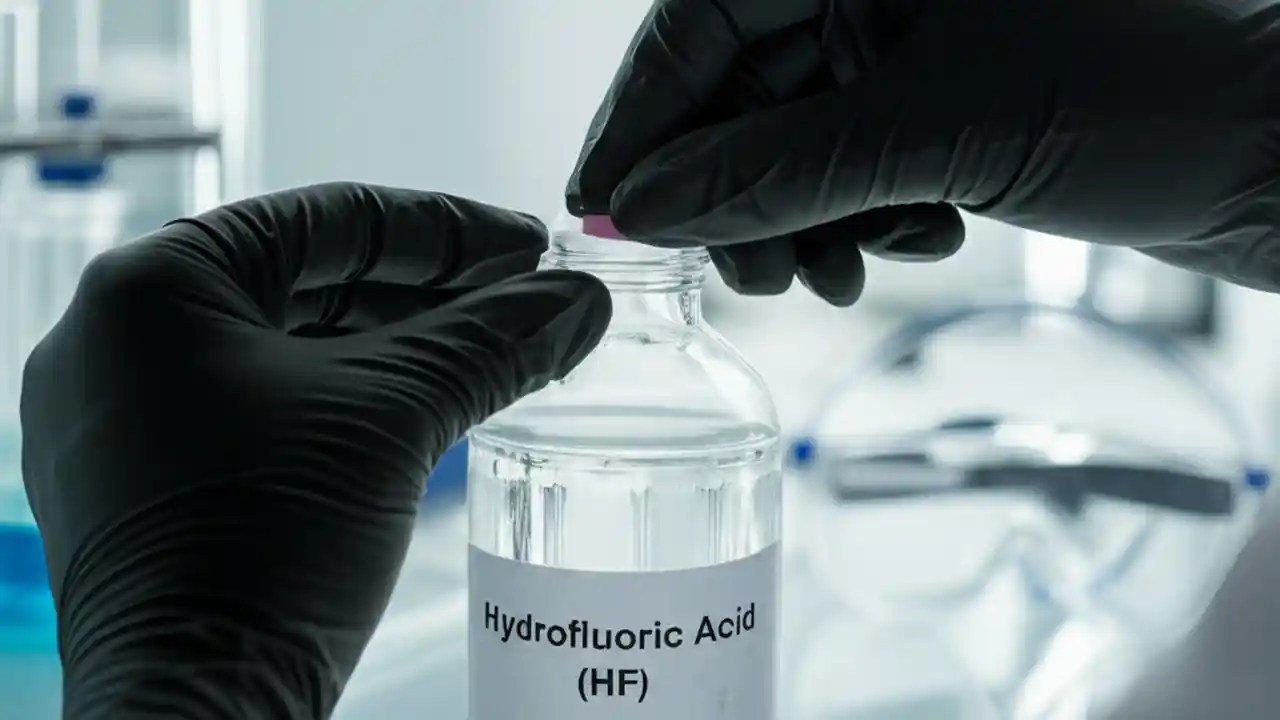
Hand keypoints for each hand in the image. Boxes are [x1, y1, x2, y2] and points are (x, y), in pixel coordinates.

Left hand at [20, 184, 610, 717]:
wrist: (199, 705)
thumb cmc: (267, 546)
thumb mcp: (396, 416)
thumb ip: (493, 342)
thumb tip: (580, 304)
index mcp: (154, 286)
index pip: (328, 220)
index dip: (446, 229)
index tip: (528, 248)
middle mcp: (120, 337)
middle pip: (309, 280)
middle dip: (429, 291)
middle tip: (523, 298)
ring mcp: (125, 413)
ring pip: (291, 346)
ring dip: (399, 345)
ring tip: (495, 350)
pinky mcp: (147, 478)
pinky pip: (267, 404)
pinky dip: (352, 396)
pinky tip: (431, 401)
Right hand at [569, 0, 1279, 302]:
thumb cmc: (1151, 97)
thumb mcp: (934, 133)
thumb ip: (773, 170)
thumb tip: (646, 206)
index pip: (702, 15)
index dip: (646, 114)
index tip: (604, 202)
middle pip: (743, 88)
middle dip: (738, 192)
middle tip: (747, 274)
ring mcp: (917, 38)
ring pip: (796, 139)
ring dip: (804, 220)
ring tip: (847, 274)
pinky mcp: (948, 97)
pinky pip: (856, 162)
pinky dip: (864, 216)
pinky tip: (914, 243)